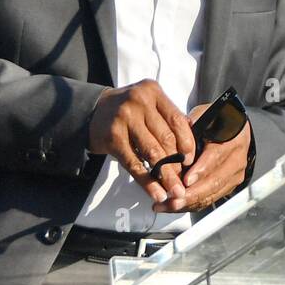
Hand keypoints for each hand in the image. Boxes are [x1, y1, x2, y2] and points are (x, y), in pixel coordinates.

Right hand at [87, 79, 196, 203]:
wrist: (93, 111)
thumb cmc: (128, 110)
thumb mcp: (149, 104)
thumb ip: (168, 118)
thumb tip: (192, 144)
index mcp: (153, 92)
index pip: (176, 120)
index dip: (187, 143)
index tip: (191, 160)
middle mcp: (139, 103)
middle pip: (166, 138)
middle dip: (177, 163)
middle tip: (184, 181)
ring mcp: (124, 119)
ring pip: (152, 152)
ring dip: (166, 176)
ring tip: (175, 190)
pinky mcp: (113, 138)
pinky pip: (134, 164)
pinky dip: (147, 181)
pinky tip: (156, 193)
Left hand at [153, 104, 251, 213]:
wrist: (236, 131)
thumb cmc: (217, 122)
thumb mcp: (206, 115)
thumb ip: (193, 122)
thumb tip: (179, 130)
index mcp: (232, 141)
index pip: (216, 158)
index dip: (200, 170)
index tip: (186, 180)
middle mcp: (236, 162)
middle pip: (214, 182)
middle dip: (191, 194)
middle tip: (171, 200)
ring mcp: (234, 177)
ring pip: (211, 195)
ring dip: (188, 203)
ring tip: (166, 206)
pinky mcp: (228, 187)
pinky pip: (209, 199)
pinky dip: (191, 205)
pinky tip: (173, 206)